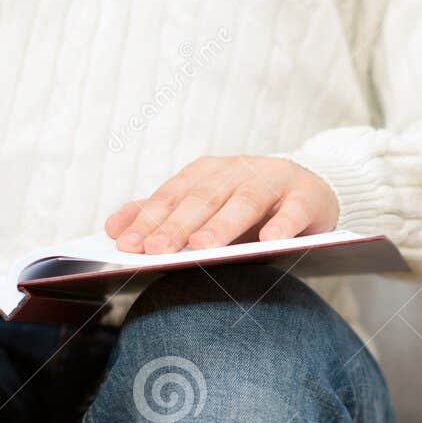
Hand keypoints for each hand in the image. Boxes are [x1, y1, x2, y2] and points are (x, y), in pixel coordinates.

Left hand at [105, 156, 338, 253]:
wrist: (308, 191)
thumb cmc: (246, 206)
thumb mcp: (203, 207)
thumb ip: (161, 216)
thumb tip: (113, 228)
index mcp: (206, 173)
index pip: (172, 197)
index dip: (149, 220)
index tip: (128, 245)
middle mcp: (236, 171)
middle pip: (204, 199)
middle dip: (178, 226)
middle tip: (157, 251)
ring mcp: (273, 180)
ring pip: (245, 201)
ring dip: (224, 224)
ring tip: (204, 247)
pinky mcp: (306, 196)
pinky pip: (294, 210)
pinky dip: (283, 224)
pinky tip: (271, 241)